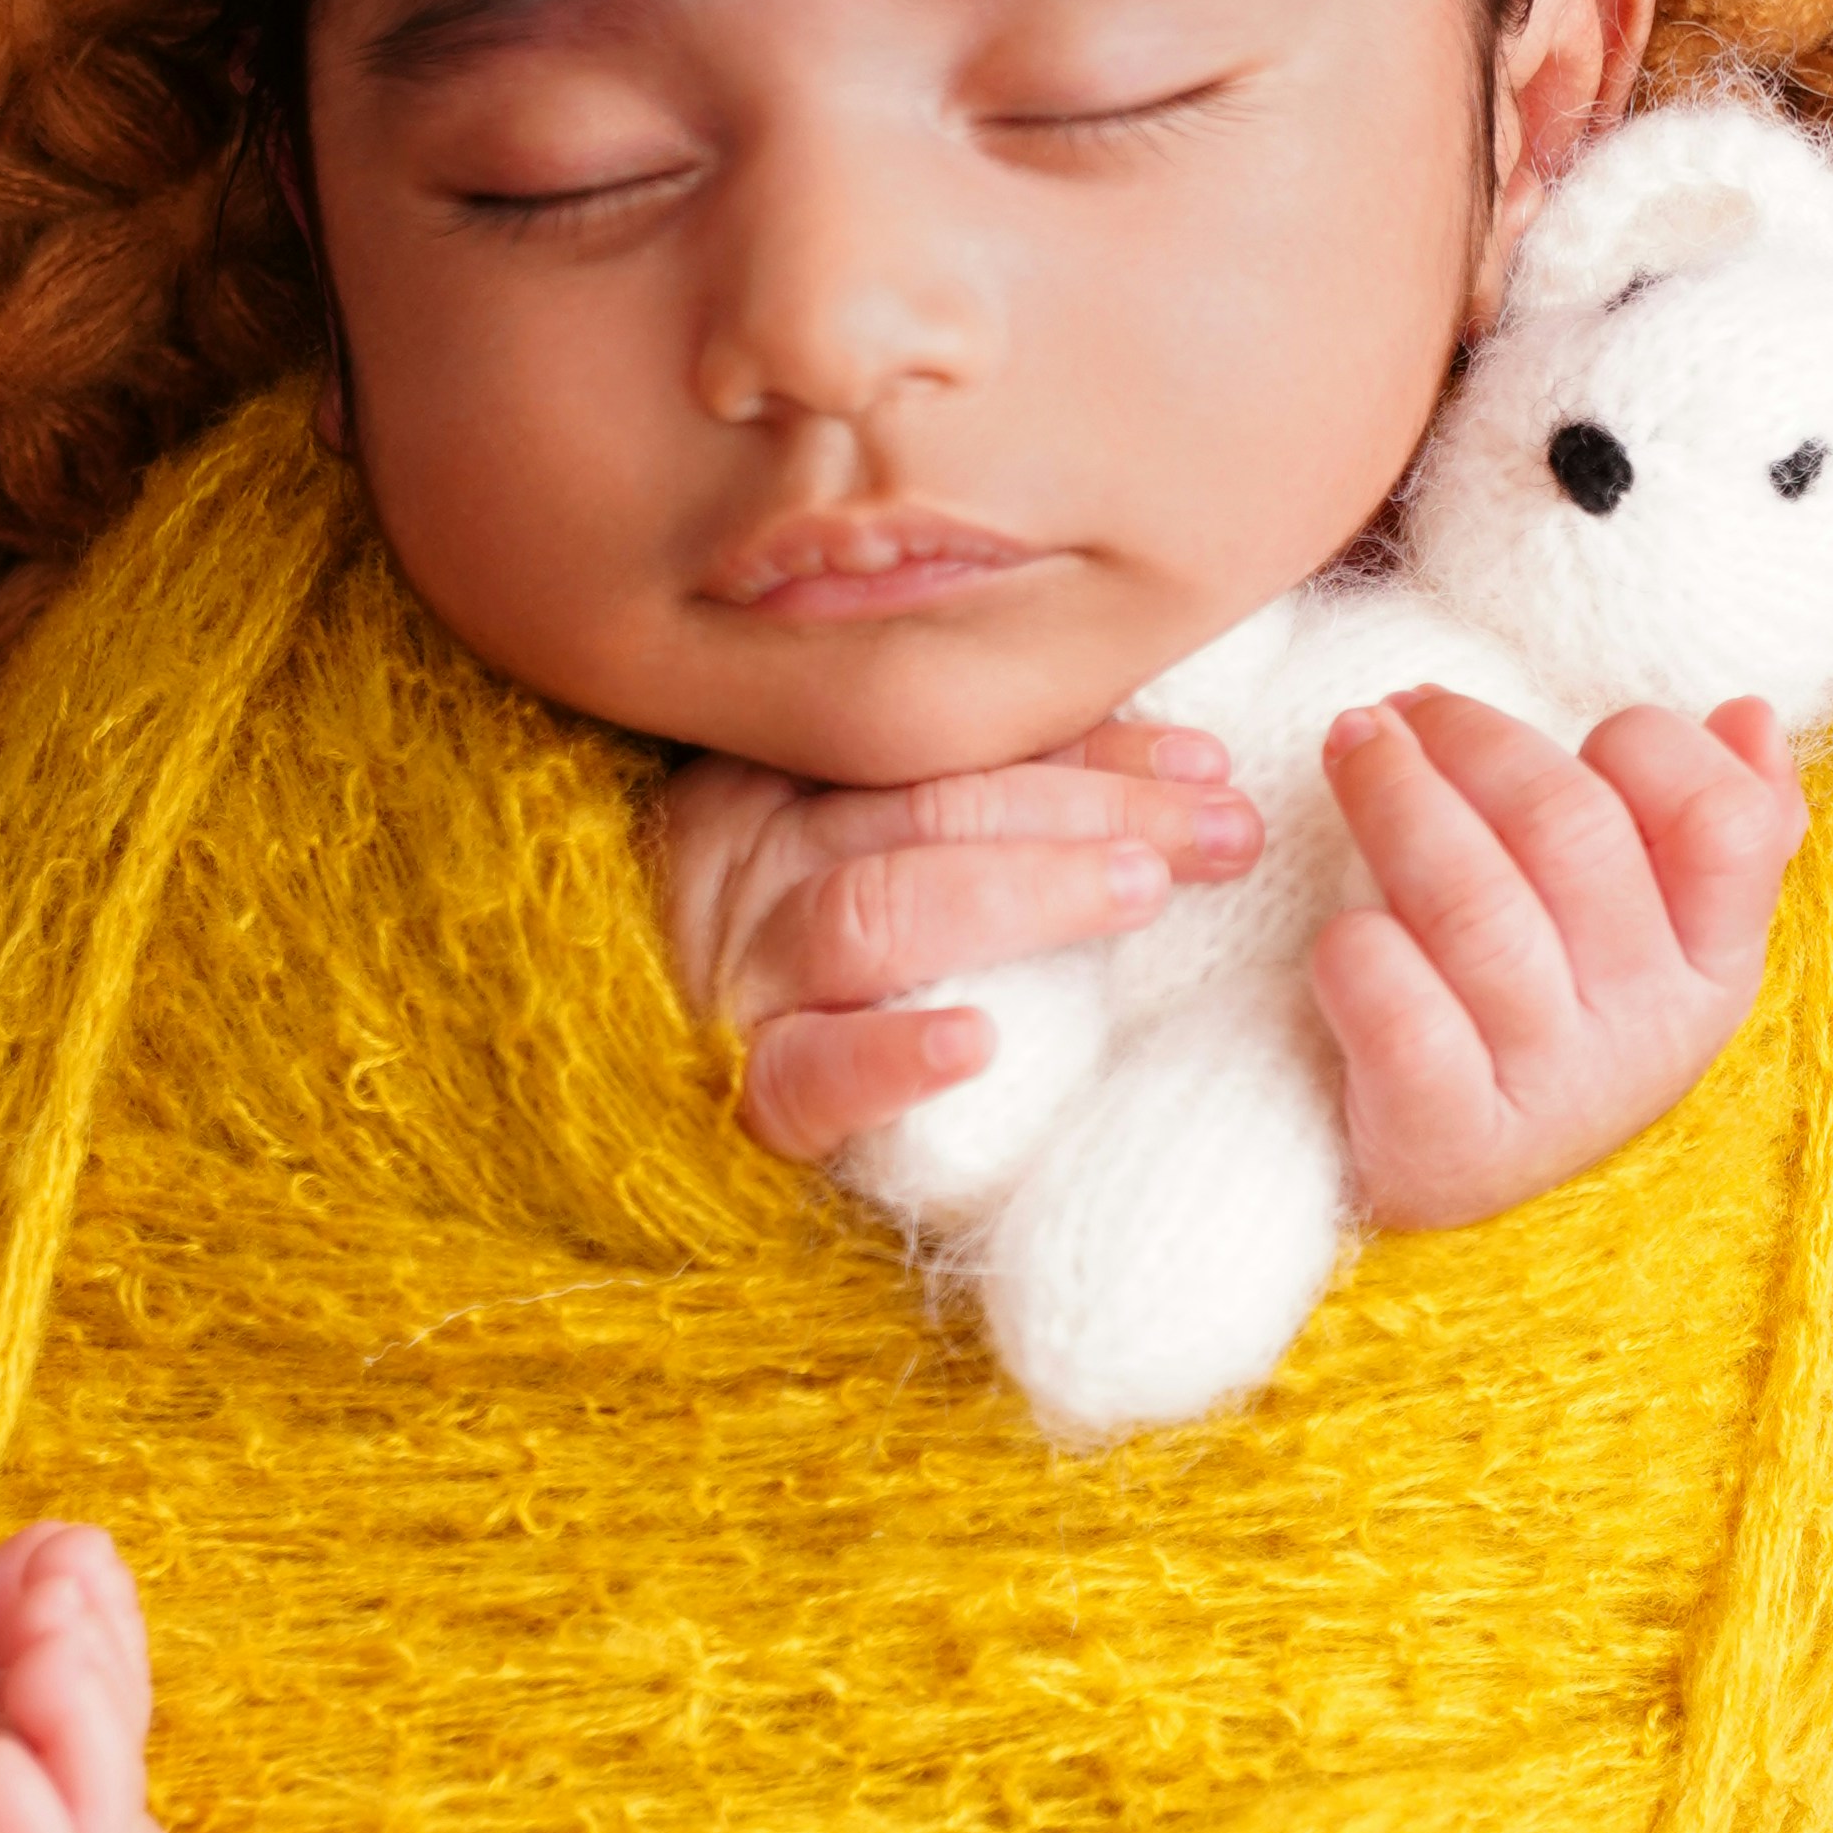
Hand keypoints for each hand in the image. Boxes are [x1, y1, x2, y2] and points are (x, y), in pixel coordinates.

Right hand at [657, 712, 1263, 1164]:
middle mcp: (747, 856)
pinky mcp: (732, 1093)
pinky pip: (808, 1074)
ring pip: (880, 907)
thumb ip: (953, 803)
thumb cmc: (784, 966)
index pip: (948, 739)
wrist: (609, 1082)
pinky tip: (976, 1044)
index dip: (1085, 743)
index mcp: (782, 777)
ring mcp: (733, 973)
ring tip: (1143, 891)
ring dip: (1026, 893)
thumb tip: (1159, 769)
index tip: (1204, 756)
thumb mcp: (845, 844)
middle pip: (935, 806)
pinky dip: (891, 1056)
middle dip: (1098, 811)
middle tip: (1223, 830)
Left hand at [1308, 689, 1798, 1233]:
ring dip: (1393, 800)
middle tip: (1399, 711)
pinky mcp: (1445, 1141)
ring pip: (1473, 905)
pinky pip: (1397, 1009)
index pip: (1720, 820)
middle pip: (1571, 834)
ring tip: (1351, 748)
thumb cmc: (1549, 1018)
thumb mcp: (1653, 935)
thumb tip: (1751, 717)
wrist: (1462, 1190)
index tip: (1567, 730)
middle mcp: (1646, 1034)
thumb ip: (1712, 825)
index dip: (1645, 744)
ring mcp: (1549, 1092)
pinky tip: (1340, 922)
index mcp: (1716, 968)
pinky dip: (1358, 946)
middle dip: (1474, 742)